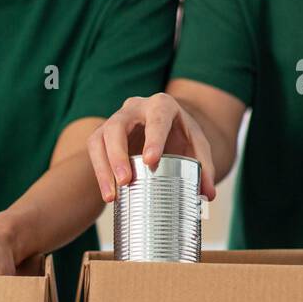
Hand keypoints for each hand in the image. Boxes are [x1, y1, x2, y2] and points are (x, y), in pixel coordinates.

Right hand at [86, 92, 217, 202]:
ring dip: (104, 167)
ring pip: (101, 138)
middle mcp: (134, 108)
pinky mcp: (102, 134)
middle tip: (126, 181)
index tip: (150, 161)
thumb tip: (208, 195)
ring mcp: (115, 119)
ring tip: (112, 195)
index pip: (156, 119)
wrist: (164, 128)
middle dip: (118, 155)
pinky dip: (100, 174)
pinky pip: (94, 151)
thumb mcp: (197, 146)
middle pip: (118, 126)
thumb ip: (205, 168)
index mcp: (161, 105)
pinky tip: (108, 193)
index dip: (153, 139)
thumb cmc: (180, 135)